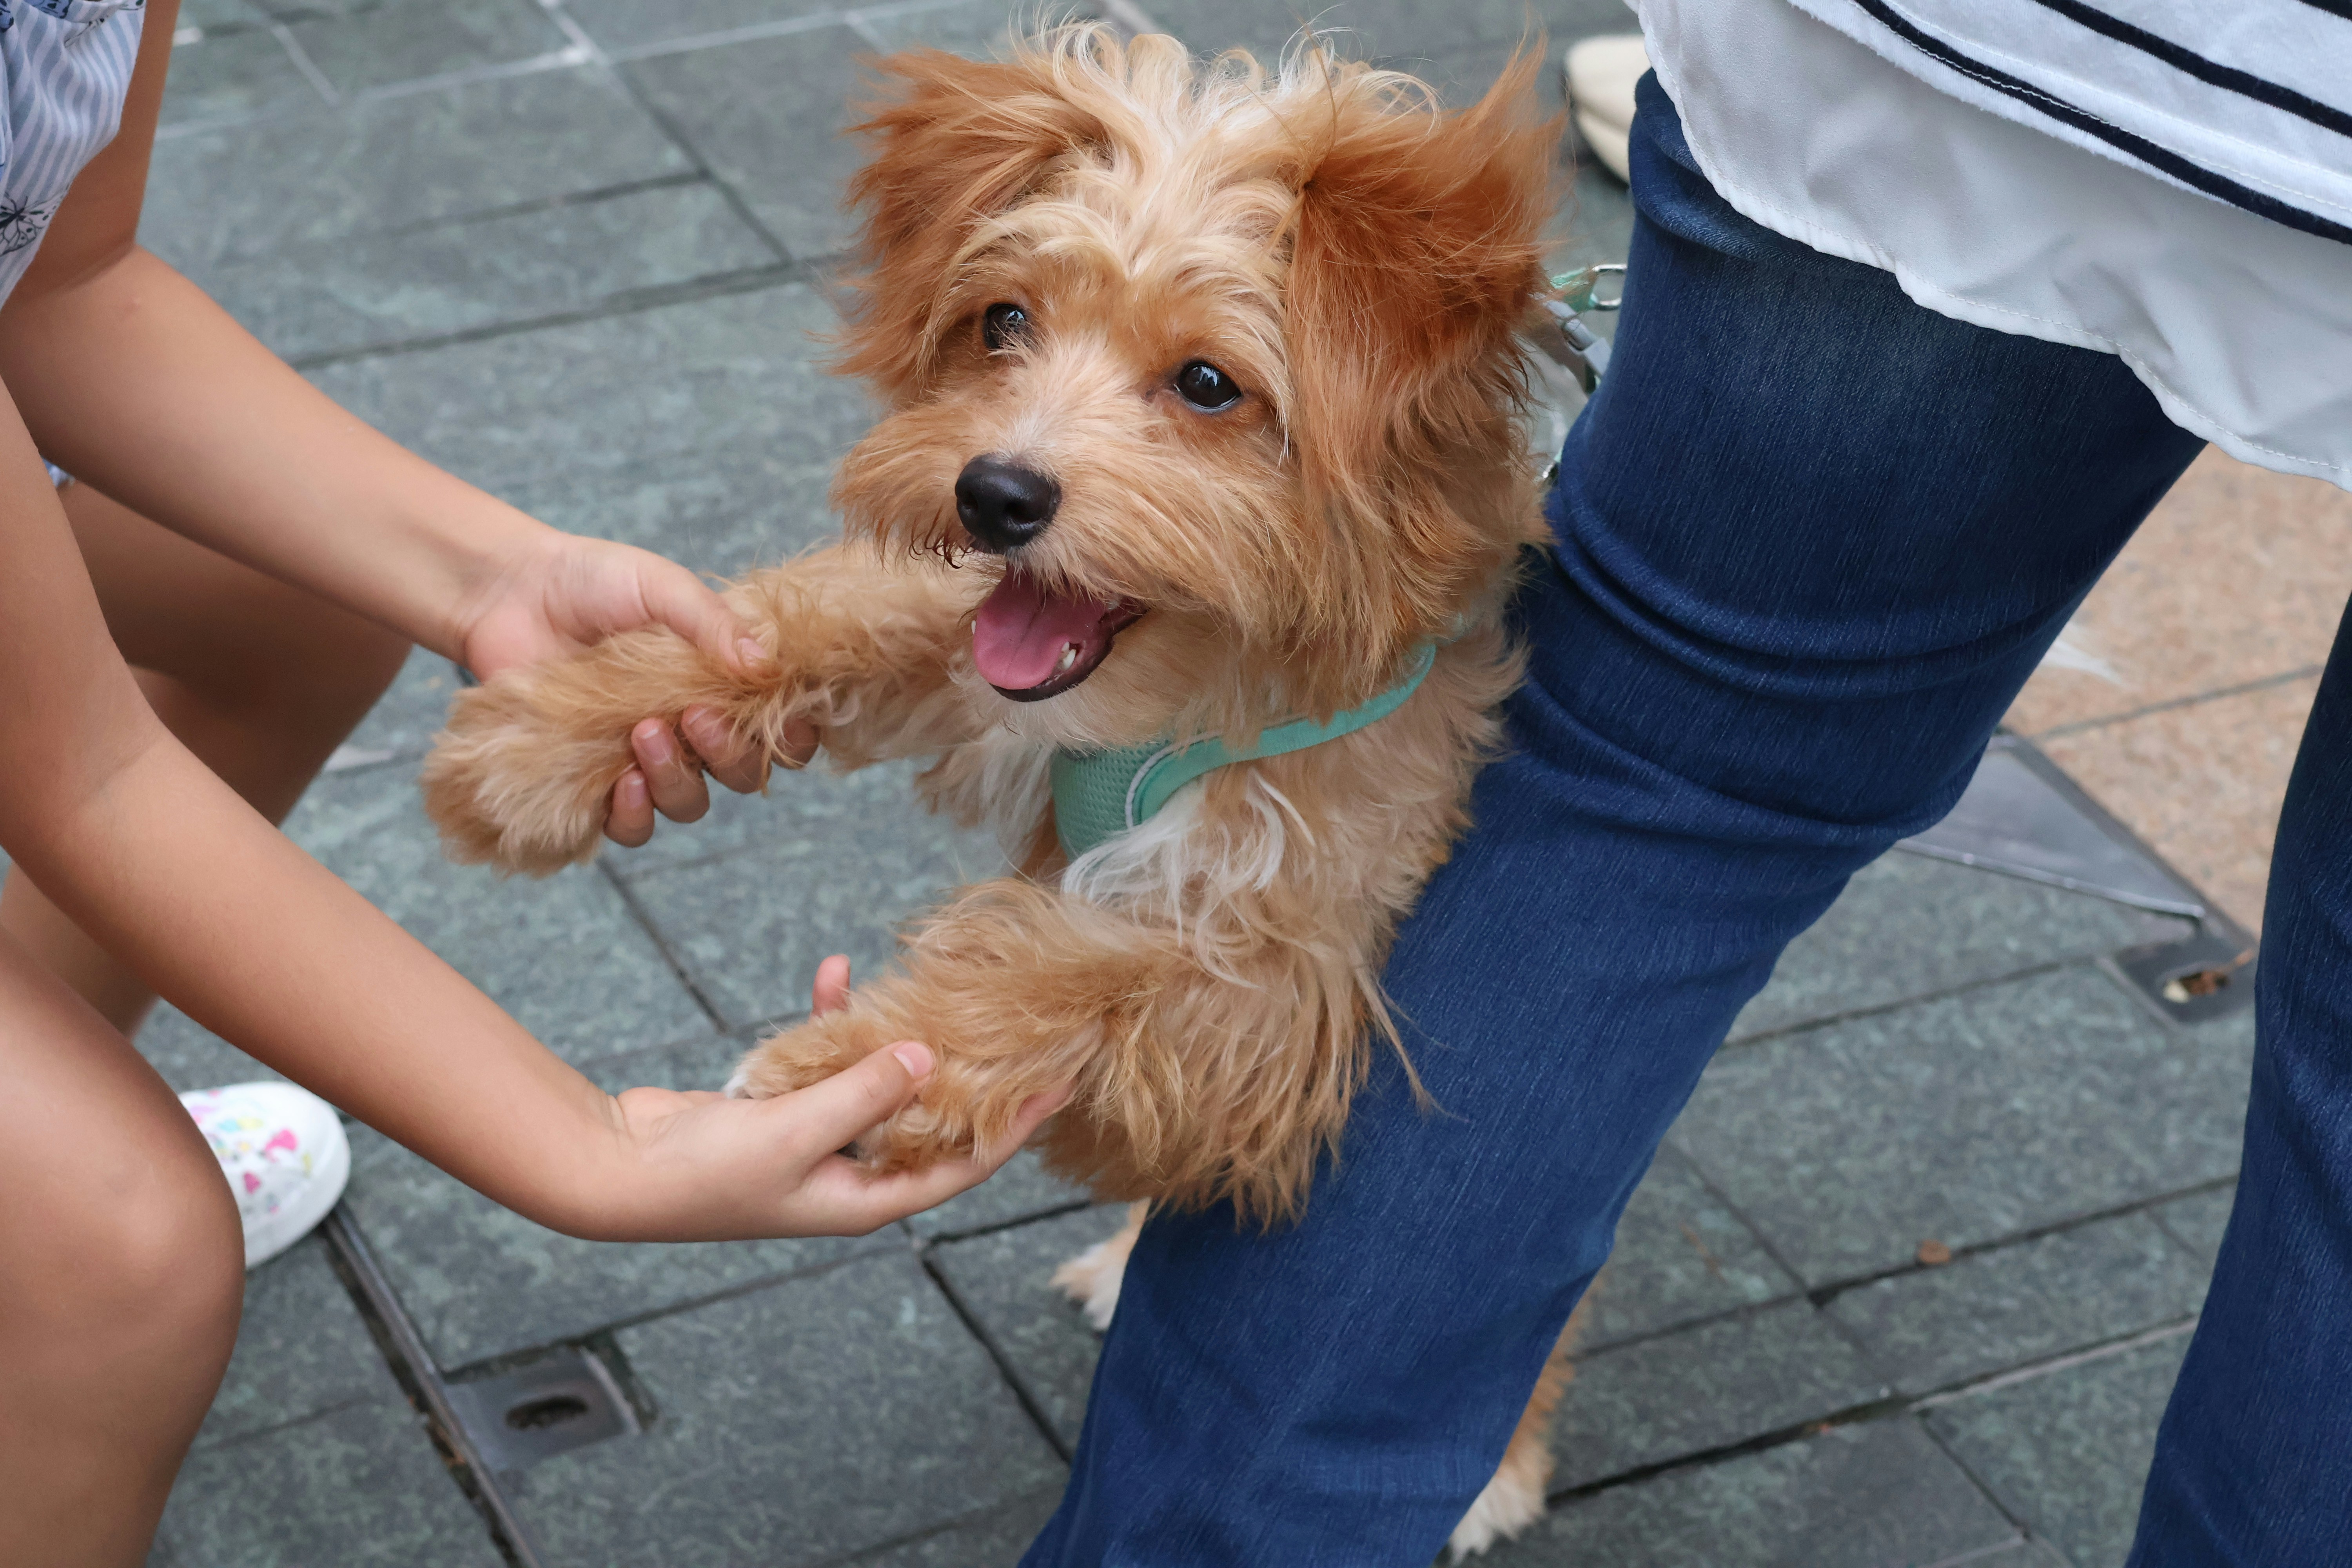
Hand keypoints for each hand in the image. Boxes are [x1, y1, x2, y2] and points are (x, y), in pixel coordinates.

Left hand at [449, 526, 815, 847]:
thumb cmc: (593, 581)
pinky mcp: (594, 782)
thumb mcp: (661, 586)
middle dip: (730, 755)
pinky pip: (630, 826)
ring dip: (678, 781)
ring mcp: (644, 760)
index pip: (782, 731)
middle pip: (742, 775)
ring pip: (690, 803)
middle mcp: (692, 730)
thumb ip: (713, 622)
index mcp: (723, 685)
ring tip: (643, 735)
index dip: (794, 738)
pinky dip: (635, 814)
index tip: (784, 720)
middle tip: (694, 716)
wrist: (510, 593)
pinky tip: (623, 783)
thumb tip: (764, 665)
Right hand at [594, 958, 1068, 1238]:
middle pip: (932, 1119)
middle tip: (1018, 1025)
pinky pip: (828, 1061)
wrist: (619, 1171)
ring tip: (923, 989)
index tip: (1062, 1082)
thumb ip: (861, 1094)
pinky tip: (834, 973)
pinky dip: (832, 1021)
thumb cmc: (703, 1175)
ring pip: (881, 1082)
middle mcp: (852, 1173)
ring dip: (896, 1037)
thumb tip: (926, 1057)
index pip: (965, 1164)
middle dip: (968, 1072)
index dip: (1017, 1124)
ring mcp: (819, 1141)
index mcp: (866, 1199)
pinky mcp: (785, 1108)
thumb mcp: (794, 1134)